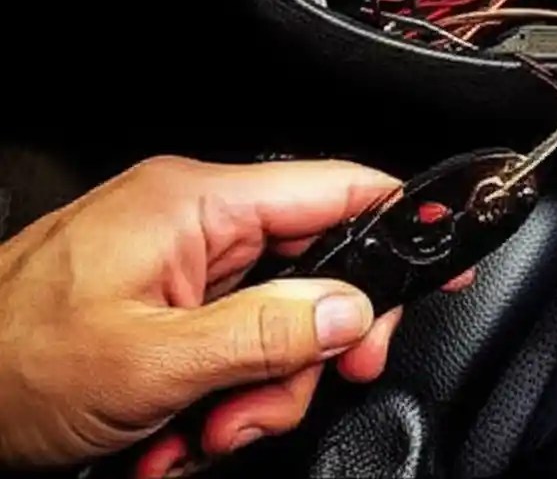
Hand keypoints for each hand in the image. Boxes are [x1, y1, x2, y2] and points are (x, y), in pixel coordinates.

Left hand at [0, 156, 472, 473]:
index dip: (403, 224)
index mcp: (196, 204)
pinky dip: (221, 400)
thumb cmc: (2, 364)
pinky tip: (177, 429)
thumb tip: (347, 309)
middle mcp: (193, 225)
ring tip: (197, 432)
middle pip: (314, 276)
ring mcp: (178, 270)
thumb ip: (265, 331)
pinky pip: (234, 349)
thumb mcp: (152, 360)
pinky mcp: (165, 310)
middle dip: (303, 354)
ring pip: (278, 326)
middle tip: (278, 398)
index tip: (447, 260)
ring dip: (255, 394)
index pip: (336, 190)